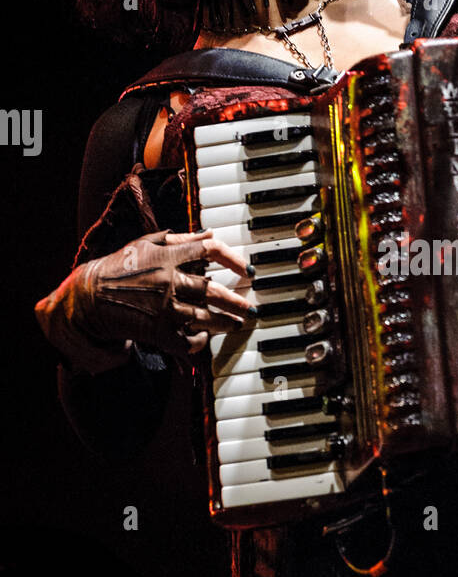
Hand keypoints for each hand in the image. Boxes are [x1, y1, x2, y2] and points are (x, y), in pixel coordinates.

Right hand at [35, 229, 255, 371]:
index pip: (209, 250)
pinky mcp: (156, 331)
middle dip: (236, 301)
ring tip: (236, 324)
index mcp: (166, 256)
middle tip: (250, 307)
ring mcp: (162, 308)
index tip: (246, 269)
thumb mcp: (145, 244)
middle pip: (212, 291)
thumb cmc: (119, 267)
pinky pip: (186, 341)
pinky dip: (199, 342)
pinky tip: (205, 338)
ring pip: (204, 318)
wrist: (88, 297)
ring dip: (225, 323)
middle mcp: (167, 281)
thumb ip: (178, 239)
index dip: (232, 258)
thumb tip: (209, 233)